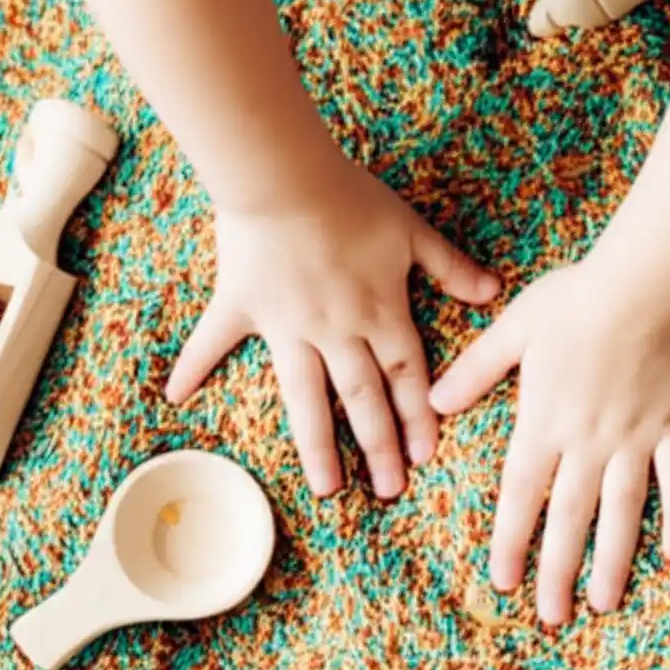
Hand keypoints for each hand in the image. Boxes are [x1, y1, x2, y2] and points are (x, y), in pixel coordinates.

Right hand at [165, 162, 499, 498]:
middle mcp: (336, 330)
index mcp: (379, 311)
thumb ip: (451, 268)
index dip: (417, 417)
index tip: (423, 458)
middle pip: (362, 397)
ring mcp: (287, 326)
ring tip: (326, 489)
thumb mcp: (412, 231)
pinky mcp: (242, 307)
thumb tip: (494, 291)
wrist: (287, 176)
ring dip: (317, 445)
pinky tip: (175, 396)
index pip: (406, 375)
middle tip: (387, 492)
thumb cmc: (351, 199)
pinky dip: (193, 365)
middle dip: (378, 446)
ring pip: (305, 397)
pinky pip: (214, 342)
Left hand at [430, 259, 669, 624]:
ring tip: (605, 602)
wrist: (645, 281)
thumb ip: (476, 371)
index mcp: (545, 420)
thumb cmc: (575, 298)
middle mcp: (590, 440)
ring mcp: (636, 437)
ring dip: (613, 559)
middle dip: (558, 569)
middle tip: (553, 615)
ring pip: (623, 511)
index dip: (510, 540)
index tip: (502, 580)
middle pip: (570, 517)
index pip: (521, 494)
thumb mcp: (512, 329)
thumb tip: (435, 402)